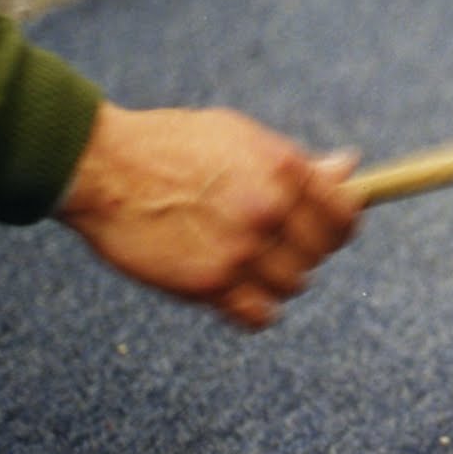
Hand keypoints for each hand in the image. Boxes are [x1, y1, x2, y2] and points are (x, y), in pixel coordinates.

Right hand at [57, 104, 363, 329]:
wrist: (102, 167)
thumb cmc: (173, 146)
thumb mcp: (241, 137)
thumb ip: (297, 162)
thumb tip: (350, 167)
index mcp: (283, 169)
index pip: (344, 216)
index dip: (339, 228)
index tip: (325, 232)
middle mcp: (269, 209)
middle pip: (319, 254)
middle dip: (302, 251)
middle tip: (271, 243)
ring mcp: (241, 249)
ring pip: (293, 286)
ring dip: (275, 279)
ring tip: (244, 261)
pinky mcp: (209, 283)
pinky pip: (260, 316)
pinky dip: (255, 310)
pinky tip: (238, 293)